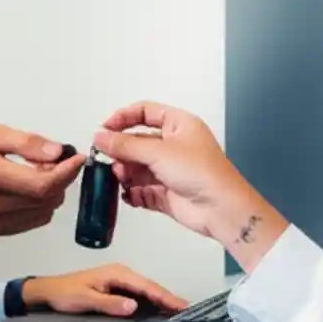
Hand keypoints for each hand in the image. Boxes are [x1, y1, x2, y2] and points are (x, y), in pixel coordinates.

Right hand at [0, 123, 84, 246]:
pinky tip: (28, 188)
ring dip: (52, 192)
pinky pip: (33, 220)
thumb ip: (24, 142)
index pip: (43, 184)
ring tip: (38, 172)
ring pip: (45, 211)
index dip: (67, 172)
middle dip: (61, 178)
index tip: (76, 157)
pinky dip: (41, 204)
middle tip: (53, 158)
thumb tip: (56, 151)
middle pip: (48, 199)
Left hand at [21, 264, 188, 316]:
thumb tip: (133, 305)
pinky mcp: (116, 288)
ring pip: (145, 290)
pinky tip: (158, 308)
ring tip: (177, 308)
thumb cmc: (66, 292)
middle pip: (149, 286)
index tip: (179, 304)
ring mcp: (119, 280)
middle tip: (185, 308)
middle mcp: (120, 274)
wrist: (50, 290)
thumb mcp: (86, 299)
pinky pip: (138, 294)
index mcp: (116, 273)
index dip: (164, 296)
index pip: (146, 285)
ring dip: (161, 299)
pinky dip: (151, 300)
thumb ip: (110, 303)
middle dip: (168, 297)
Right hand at [93, 102, 232, 237]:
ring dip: (125, 172)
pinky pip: (142, 190)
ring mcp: (170, 170)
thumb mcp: (159, 151)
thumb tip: (101, 137)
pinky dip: (132, 193)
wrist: (220, 209)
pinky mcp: (167, 192)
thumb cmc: (204, 173)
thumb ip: (125, 145)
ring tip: (120, 177)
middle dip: (121, 151)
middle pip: (138, 142)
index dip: (123, 117)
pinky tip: (128, 194)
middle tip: (107, 157)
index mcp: (179, 125)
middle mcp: (174, 146)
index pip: (145, 112)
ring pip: (137, 167)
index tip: (105, 128)